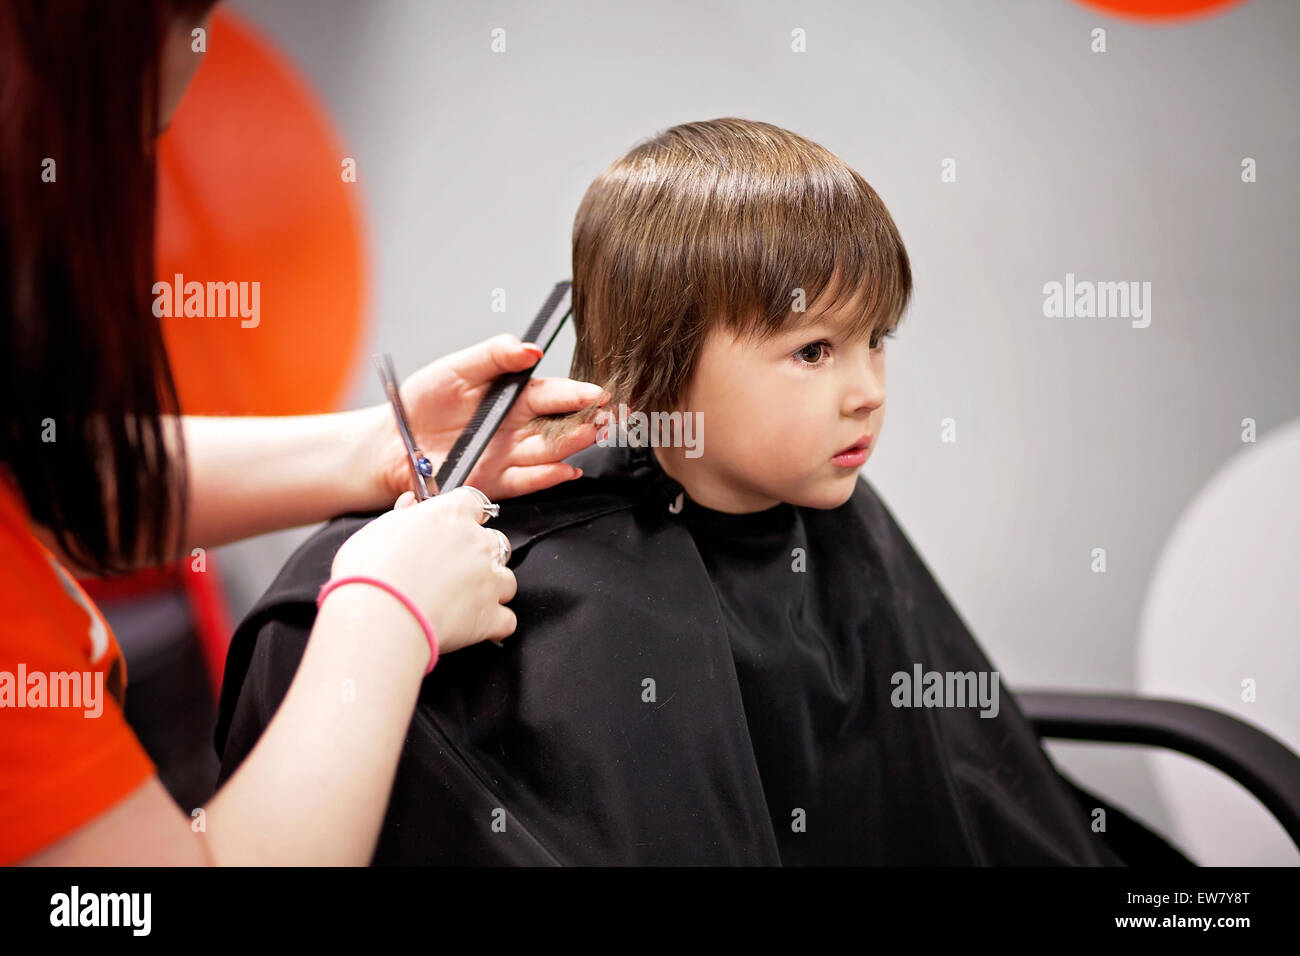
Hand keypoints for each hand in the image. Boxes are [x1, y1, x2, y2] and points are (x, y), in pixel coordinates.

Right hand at [328, 488, 516, 654]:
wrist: (377, 617)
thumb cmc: (370, 573)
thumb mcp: (377, 531)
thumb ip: (401, 515)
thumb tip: (410, 504)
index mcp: (451, 515)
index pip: (474, 502)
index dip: (466, 516)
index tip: (456, 528)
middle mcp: (478, 543)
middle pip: (496, 542)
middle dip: (482, 555)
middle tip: (453, 570)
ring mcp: (489, 580)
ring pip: (506, 580)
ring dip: (491, 590)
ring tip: (462, 601)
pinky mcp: (490, 616)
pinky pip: (506, 621)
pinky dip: (494, 625)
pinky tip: (475, 627)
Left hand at [365, 334, 608, 504]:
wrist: (392, 441)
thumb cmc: (422, 402)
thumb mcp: (456, 368)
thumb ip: (494, 355)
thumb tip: (530, 348)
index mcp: (513, 397)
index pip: (551, 394)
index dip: (575, 393)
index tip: (596, 392)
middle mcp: (517, 428)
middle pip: (559, 426)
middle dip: (585, 420)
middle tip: (604, 416)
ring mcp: (508, 456)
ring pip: (548, 452)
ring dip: (572, 445)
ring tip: (591, 434)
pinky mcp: (495, 482)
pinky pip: (526, 480)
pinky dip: (548, 476)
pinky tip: (567, 469)